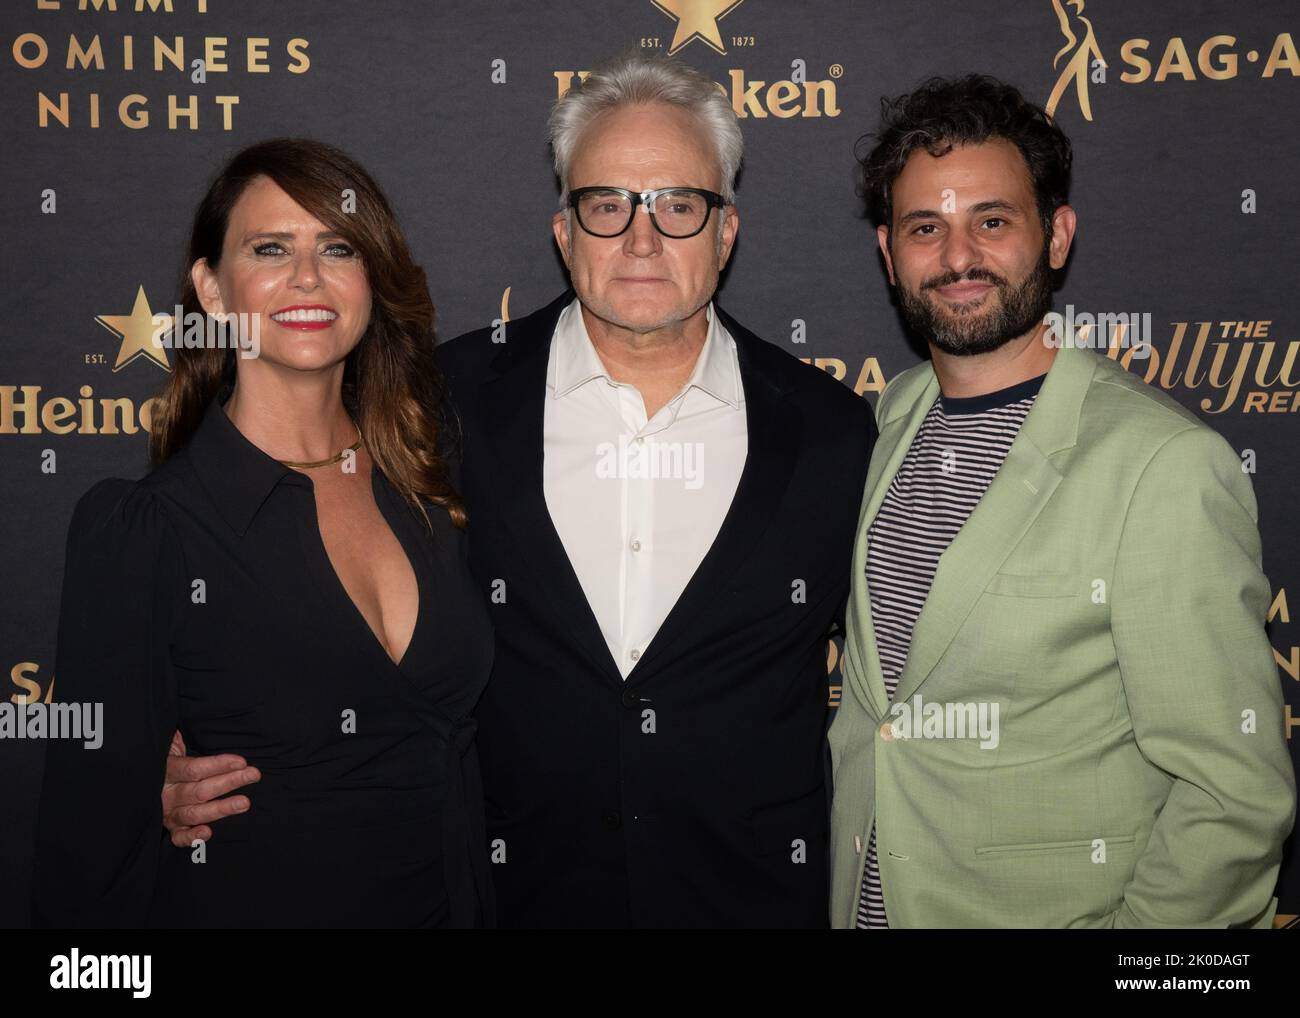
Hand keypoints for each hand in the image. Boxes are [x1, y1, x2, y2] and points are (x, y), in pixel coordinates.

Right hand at [162, 729, 260, 847]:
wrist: (138, 782)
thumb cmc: (166, 760)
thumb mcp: (168, 746)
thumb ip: (176, 739)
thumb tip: (183, 723)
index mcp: (167, 770)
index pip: (194, 769)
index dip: (218, 765)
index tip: (242, 761)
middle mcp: (166, 793)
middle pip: (200, 791)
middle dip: (229, 782)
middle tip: (253, 775)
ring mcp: (167, 813)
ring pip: (194, 813)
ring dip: (220, 809)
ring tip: (244, 803)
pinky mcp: (170, 829)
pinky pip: (179, 837)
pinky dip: (191, 838)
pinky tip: (208, 833)